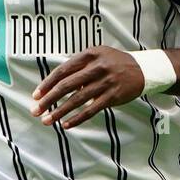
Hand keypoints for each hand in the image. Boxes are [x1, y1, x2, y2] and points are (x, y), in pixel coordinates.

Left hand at [29, 47, 146, 127]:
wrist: (143, 69)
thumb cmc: (114, 63)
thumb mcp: (97, 56)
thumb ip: (78, 67)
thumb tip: (57, 84)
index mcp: (89, 55)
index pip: (62, 70)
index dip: (47, 84)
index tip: (36, 95)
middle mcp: (96, 67)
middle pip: (66, 85)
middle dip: (48, 99)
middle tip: (36, 110)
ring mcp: (105, 82)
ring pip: (76, 100)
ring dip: (59, 112)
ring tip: (47, 120)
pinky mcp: (113, 96)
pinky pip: (91, 110)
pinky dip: (77, 118)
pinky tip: (66, 124)